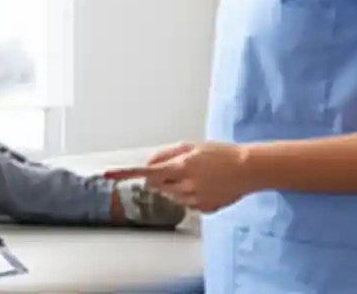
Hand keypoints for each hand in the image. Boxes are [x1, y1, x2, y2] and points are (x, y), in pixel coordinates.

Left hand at [103, 141, 253, 212]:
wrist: (248, 169)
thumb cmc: (221, 154)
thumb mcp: (192, 146)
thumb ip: (167, 154)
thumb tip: (149, 163)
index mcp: (181, 167)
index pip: (146, 172)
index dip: (125, 174)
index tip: (108, 175)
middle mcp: (185, 186)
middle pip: (157, 186)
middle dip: (161, 178)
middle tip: (178, 168)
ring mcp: (194, 200)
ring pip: (172, 195)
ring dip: (177, 186)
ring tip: (199, 176)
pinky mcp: (204, 209)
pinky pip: (188, 203)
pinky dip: (192, 195)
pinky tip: (208, 186)